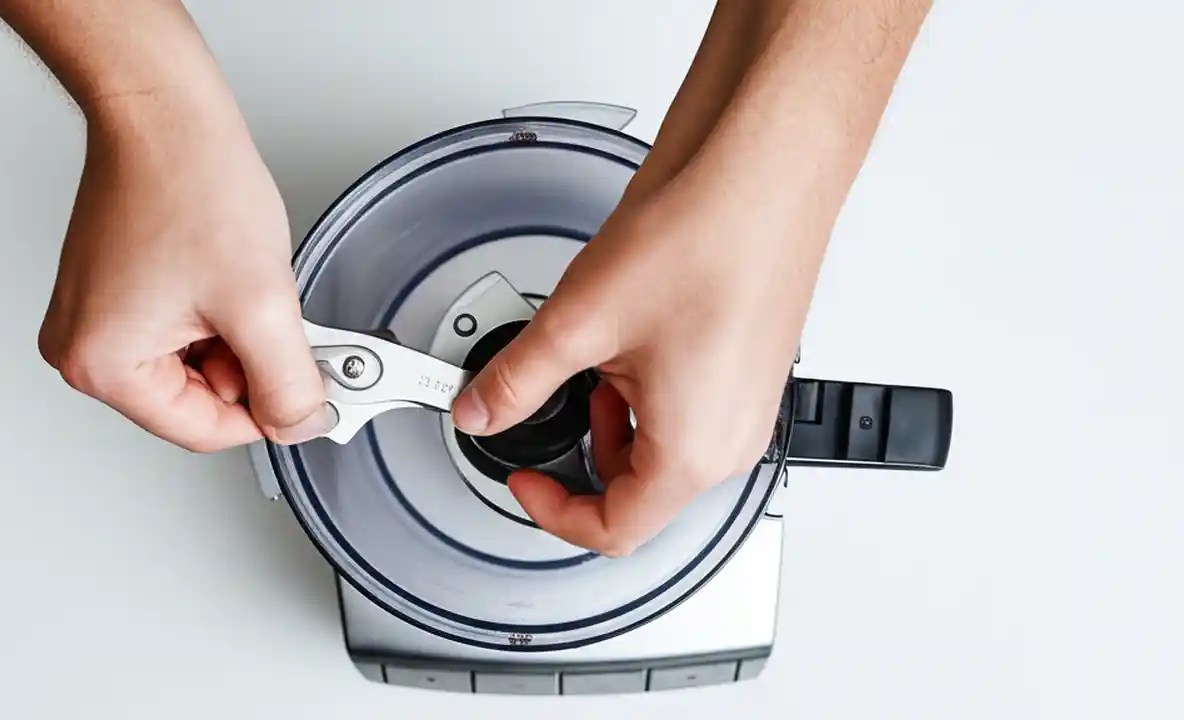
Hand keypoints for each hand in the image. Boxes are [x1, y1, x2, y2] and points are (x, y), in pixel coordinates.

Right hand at [37, 90, 327, 451]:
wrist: (165, 112)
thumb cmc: (189, 185)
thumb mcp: (261, 305)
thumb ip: (288, 382)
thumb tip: (301, 424)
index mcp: (102, 363)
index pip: (202, 430)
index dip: (264, 413)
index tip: (304, 391)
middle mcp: (84, 346)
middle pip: (197, 397)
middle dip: (249, 364)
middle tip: (275, 316)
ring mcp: (95, 316)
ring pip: (196, 362)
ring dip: (236, 334)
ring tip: (245, 281)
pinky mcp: (114, 290)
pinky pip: (181, 328)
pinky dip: (218, 312)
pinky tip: (227, 272)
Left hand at [452, 185, 821, 556]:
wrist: (763, 175)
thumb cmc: (702, 240)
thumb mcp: (578, 322)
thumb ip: (517, 380)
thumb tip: (480, 408)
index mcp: (693, 452)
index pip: (614, 530)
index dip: (552, 511)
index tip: (521, 476)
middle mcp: (731, 441)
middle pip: (640, 493)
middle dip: (581, 456)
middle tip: (549, 404)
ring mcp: (748, 407)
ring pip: (663, 452)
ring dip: (613, 423)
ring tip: (593, 359)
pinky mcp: (751, 373)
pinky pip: (692, 414)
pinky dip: (646, 395)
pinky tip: (629, 340)